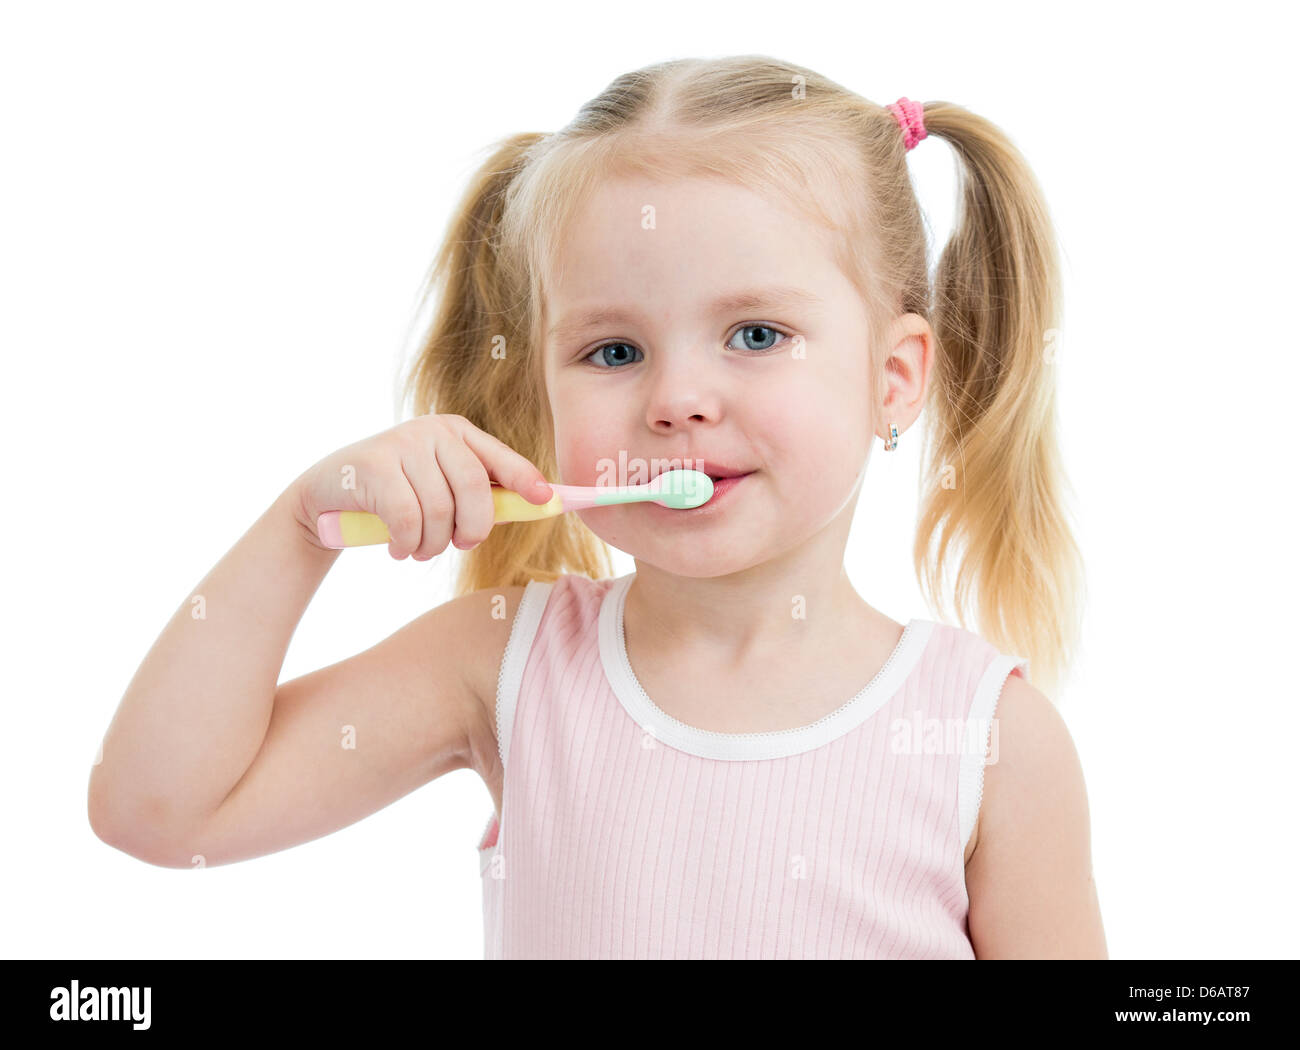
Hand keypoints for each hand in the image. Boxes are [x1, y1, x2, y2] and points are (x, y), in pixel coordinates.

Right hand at [286, 414, 552, 558]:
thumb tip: (536, 505)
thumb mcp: (439, 487)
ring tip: (418, 549)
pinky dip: (406, 543)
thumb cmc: (395, 496)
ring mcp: (402, 443)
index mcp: (456, 432)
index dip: (526, 480)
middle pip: (475, 488)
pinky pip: (407, 519)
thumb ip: (480, 493)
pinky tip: (397, 547)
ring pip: (440, 511)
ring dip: (432, 544)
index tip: (548, 502)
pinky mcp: (373, 464)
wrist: (327, 494)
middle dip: (473, 528)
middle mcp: (432, 431)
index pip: (500, 458)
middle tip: (460, 545)